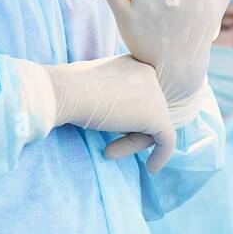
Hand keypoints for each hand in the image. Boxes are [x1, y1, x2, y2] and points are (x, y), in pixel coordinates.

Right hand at [11, 54, 176, 171]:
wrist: (65, 91)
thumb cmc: (67, 89)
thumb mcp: (90, 86)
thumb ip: (107, 95)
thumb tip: (111, 112)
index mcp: (134, 64)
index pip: (138, 96)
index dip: (126, 116)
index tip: (112, 130)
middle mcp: (149, 74)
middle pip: (147, 111)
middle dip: (130, 131)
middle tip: (108, 146)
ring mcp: (155, 94)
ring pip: (153, 126)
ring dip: (133, 143)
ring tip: (108, 152)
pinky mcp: (157, 115)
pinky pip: (167, 140)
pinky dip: (161, 156)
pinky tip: (151, 169)